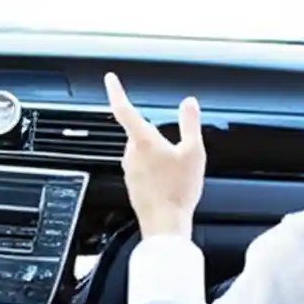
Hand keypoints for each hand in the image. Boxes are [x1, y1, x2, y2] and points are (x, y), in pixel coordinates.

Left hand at [104, 72, 205, 237]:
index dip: (116, 91)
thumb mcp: (193, 152)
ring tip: (176, 170)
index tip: (110, 79)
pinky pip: (143, 168)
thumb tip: (189, 103)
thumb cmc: (178, 190)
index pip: (124, 109)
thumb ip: (190, 123)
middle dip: (155, 135)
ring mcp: (129, 169)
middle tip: (176, 150)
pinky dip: (155, 170)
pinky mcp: (132, 183)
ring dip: (156, 154)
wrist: (165, 223)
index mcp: (143, 140)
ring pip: (142, 151)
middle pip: (139, 132)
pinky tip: (169, 182)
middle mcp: (130, 153)